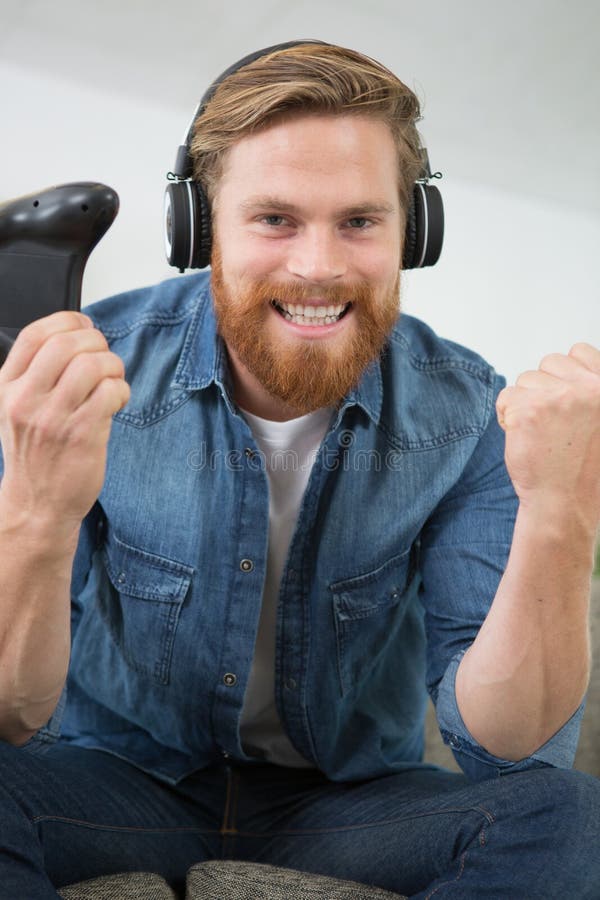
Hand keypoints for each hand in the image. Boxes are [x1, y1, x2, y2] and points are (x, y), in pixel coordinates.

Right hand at [0, 311, 129, 539]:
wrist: (38, 504)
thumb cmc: (36, 454)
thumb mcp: (17, 409)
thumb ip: (36, 374)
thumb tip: (77, 334)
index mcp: (6, 387)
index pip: (35, 335)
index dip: (68, 321)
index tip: (86, 328)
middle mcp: (25, 400)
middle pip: (67, 343)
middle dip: (97, 343)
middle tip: (104, 361)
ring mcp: (52, 418)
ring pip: (93, 364)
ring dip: (113, 367)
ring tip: (113, 382)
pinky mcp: (82, 434)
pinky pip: (111, 391)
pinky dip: (122, 391)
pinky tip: (117, 403)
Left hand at [496, 343, 599, 530]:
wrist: (567, 505)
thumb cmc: (586, 470)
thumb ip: (592, 392)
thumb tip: (570, 360)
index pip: (579, 351)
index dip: (566, 376)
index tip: (565, 404)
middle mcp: (591, 388)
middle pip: (550, 363)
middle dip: (545, 389)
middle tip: (554, 425)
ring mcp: (560, 396)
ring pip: (526, 379)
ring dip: (527, 403)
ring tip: (543, 435)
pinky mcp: (529, 409)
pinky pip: (506, 397)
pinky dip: (509, 417)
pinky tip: (526, 439)